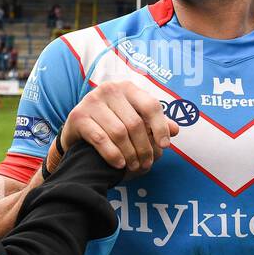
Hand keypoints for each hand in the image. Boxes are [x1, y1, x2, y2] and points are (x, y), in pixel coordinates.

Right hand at [60, 81, 178, 175]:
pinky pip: (100, 139)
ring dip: (130, 154)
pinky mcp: (77, 116)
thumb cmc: (111, 124)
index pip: (150, 105)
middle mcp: (109, 89)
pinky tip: (119, 164)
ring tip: (134, 166)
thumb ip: (154, 124)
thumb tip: (175, 129)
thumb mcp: (134, 120)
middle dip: (144, 148)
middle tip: (147, 164)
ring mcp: (91, 101)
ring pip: (119, 132)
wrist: (77, 132)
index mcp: (127, 88)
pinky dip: (112, 154)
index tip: (165, 146)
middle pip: (135, 123)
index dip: (160, 127)